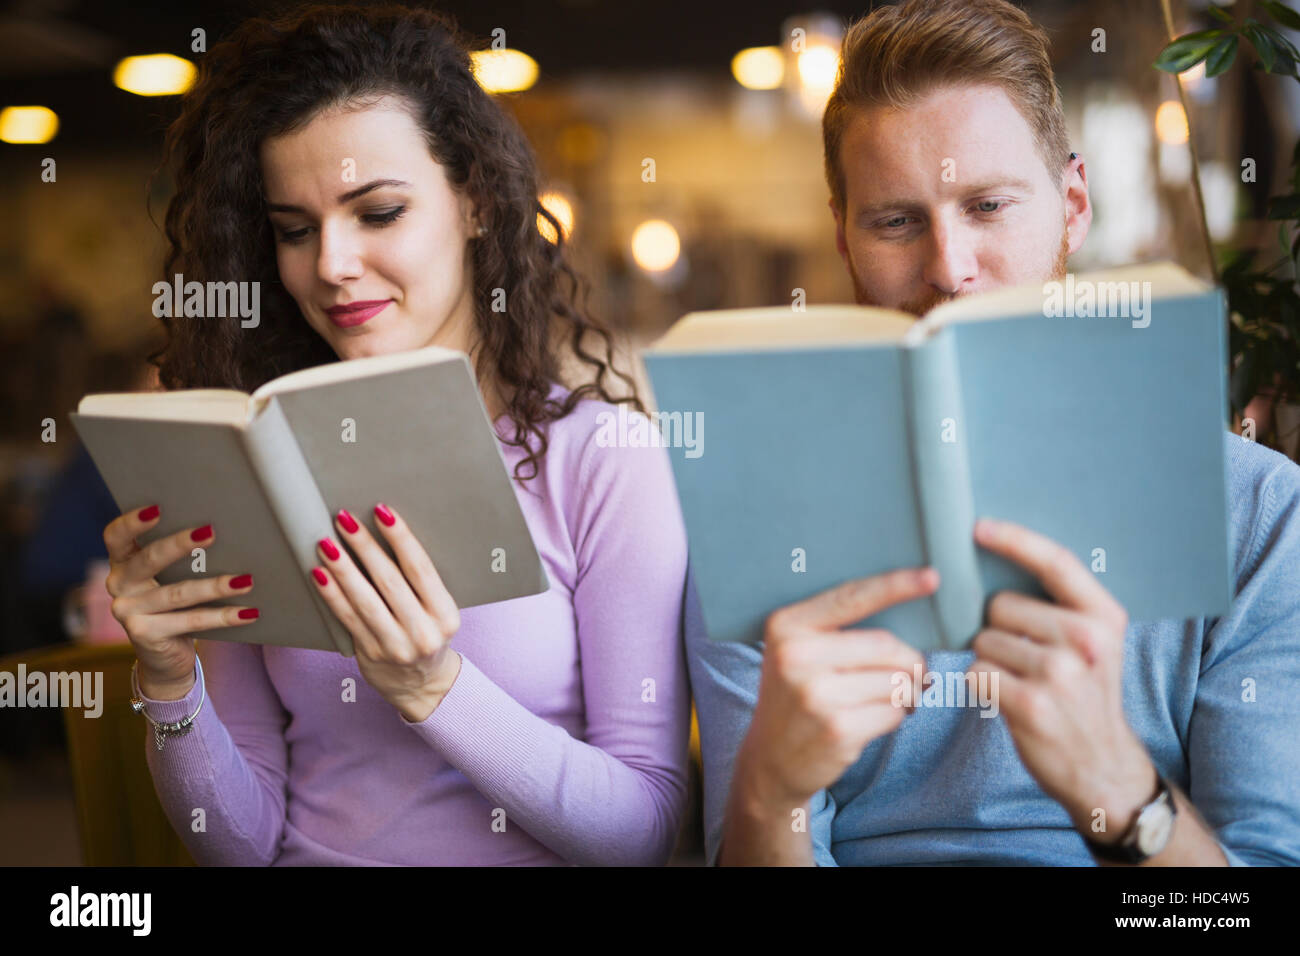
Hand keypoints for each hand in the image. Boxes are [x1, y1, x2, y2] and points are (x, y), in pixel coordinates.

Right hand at [103, 505, 257, 698]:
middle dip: (181, 544)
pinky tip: (249, 612)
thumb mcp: (170, 578)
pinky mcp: (145, 635)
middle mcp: (118, 585)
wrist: (164, 657)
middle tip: (211, 532)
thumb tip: (221, 532)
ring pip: (177, 594)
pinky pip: (191, 622)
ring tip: (246, 580)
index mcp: (122, 563)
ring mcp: (128, 612)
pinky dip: (224, 616)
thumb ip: (180, 559)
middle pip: (149, 560)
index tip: (157, 507)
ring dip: (215, 586)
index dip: (132, 522)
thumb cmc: (174, 605)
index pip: (116, 536)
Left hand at [312, 503, 461, 722]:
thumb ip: (418, 584)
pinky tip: (319, 574)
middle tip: (344, 520)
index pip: (421, 568)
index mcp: (446, 614)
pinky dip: (332, 594)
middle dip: (365, 546)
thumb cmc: (428, 637)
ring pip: (365, 599)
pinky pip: (347, 618)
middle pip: (390, 581)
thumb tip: (383, 535)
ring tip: (326, 543)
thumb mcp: (437, 612)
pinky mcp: (370, 655)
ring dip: (343, 568)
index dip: (401, 538)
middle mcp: (424, 632)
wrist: (424, 686)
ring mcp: (396, 646)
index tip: (382, 512)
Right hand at [737, 567, 937, 809]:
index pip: (853, 597)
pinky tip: (872, 720)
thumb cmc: (794, 695)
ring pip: (896, 681)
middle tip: (908, 675)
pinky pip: (894, 712)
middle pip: (887, 646)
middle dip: (909, 662)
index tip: (932, 577)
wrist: (769, 759)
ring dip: (905, 692)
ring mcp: (816, 695)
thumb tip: (909, 615)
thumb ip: (835, 629)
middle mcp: (797, 656)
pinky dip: (896, 716)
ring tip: (884, 699)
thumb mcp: (796, 652)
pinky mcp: (838, 730)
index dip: (897, 586)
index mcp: (786, 627)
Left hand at [968, 517, 1156, 840]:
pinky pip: (976, 673)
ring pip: (984, 641)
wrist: (1102, 765)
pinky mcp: (1030, 705)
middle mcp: (1086, 641)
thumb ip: (1061, 607)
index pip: (1055, 562)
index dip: (1014, 540)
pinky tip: (1008, 700)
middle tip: (1025, 660)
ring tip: (1022, 683)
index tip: (978, 527)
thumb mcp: (1095, 644)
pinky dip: (981, 685)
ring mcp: (1060, 674)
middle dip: (998, 628)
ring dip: (990, 660)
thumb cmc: (1086, 696)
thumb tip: (996, 562)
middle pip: (1000, 605)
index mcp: (1104, 617)